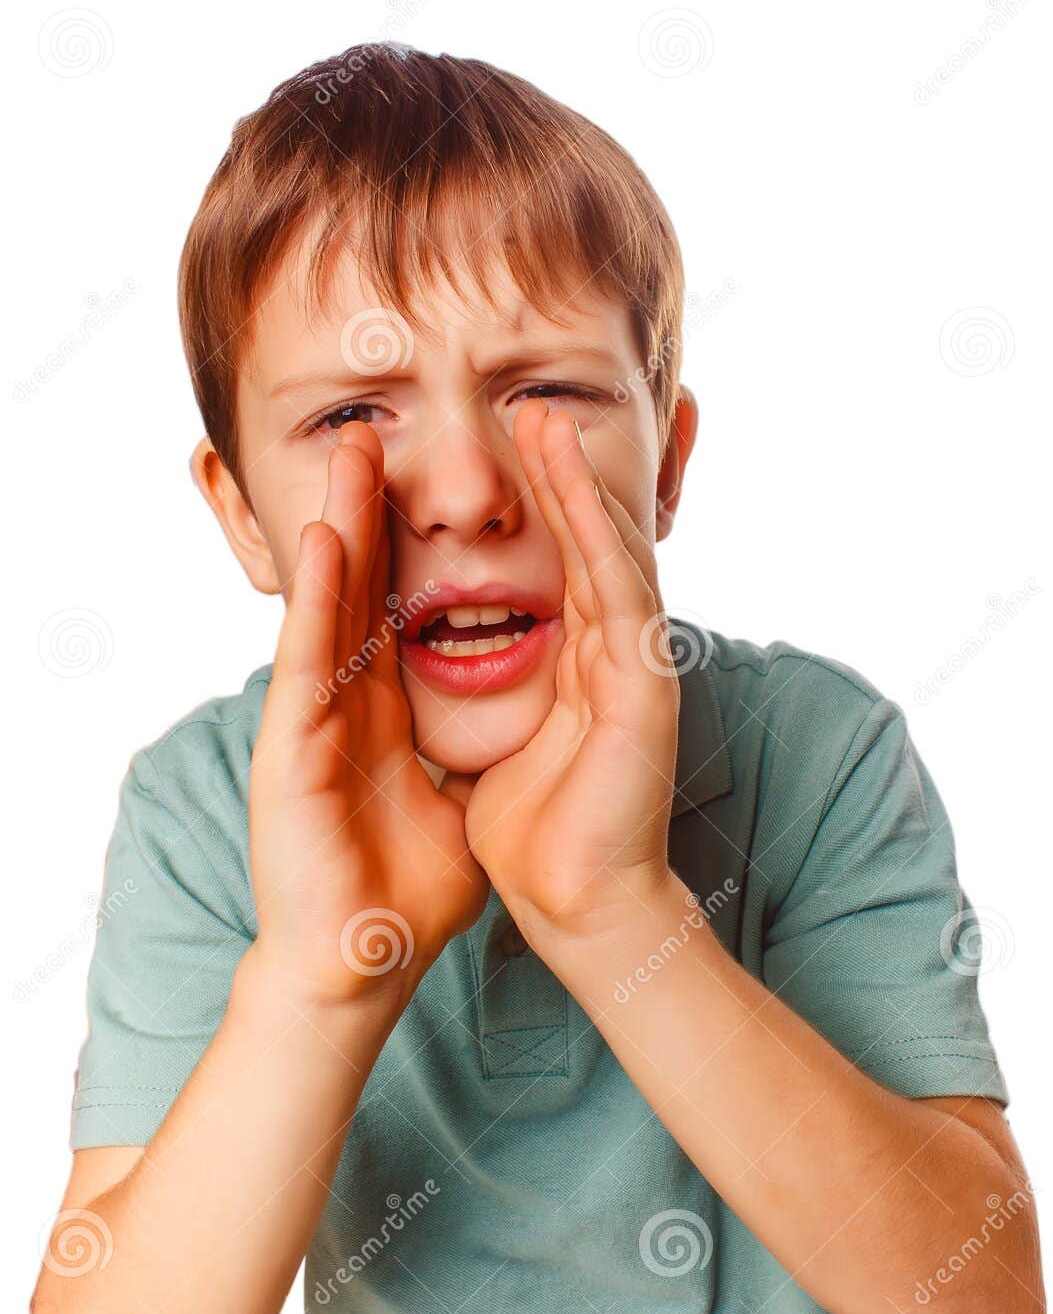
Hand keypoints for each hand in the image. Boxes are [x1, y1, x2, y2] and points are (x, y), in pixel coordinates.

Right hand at [249, 424, 488, 1006]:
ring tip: (353, 453)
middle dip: (373, 512)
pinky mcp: (290, 751)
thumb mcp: (457, 803)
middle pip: (361, 592)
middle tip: (380, 436)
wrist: (362, 965)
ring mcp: (312, 723)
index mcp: (382, 715)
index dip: (414, 550)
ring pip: (330, 606)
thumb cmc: (405, 896)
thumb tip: (523, 731)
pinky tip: (332, 539)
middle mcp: (343, 706)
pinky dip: (319, 599)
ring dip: (343, 526)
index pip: (399, 613)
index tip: (438, 490)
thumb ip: (474, 755)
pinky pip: (308, 660)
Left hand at [462, 401, 680, 945]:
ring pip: (607, 551)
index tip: (499, 461)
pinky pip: (615, 586)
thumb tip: (451, 670)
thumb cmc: (536, 839)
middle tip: (530, 408)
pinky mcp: (643, 681)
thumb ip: (494, 697)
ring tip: (544, 417)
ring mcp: (636, 665)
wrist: (576, 904)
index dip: (535, 514)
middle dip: (560, 477)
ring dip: (576, 481)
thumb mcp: (501, 743)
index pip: (561, 574)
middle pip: (590, 547)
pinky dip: (592, 526)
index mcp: (583, 671)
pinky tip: (569, 475)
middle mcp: (616, 657)